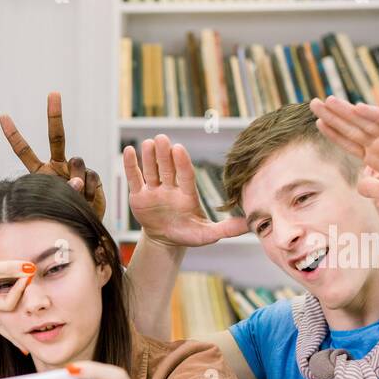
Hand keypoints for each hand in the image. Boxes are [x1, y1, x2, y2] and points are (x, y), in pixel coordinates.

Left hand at [0, 92, 105, 218]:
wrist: (82, 226)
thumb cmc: (61, 216)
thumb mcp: (54, 205)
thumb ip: (63, 192)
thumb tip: (77, 180)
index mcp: (41, 172)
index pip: (24, 151)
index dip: (13, 135)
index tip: (2, 116)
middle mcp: (57, 166)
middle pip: (57, 137)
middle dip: (55, 115)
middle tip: (53, 93)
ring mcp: (75, 169)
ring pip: (76, 162)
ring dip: (76, 180)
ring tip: (77, 198)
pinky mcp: (92, 176)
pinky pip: (90, 177)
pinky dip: (88, 191)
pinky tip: (88, 200)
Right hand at [125, 136, 247, 246]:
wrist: (165, 240)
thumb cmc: (187, 234)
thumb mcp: (207, 235)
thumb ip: (225, 229)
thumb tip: (249, 224)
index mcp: (187, 194)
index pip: (185, 176)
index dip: (182, 163)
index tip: (179, 149)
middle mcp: (170, 188)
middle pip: (167, 168)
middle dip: (163, 154)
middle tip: (162, 139)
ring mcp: (154, 190)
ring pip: (151, 170)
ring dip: (148, 157)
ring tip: (147, 143)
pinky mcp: (139, 196)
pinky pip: (134, 179)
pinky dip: (131, 166)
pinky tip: (129, 151)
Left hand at [310, 96, 378, 208]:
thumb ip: (372, 189)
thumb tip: (357, 183)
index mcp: (376, 158)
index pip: (349, 142)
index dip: (333, 132)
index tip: (318, 122)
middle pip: (351, 127)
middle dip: (332, 115)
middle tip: (313, 103)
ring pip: (365, 121)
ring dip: (347, 111)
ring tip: (328, 100)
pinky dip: (375, 114)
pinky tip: (359, 108)